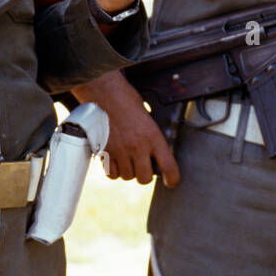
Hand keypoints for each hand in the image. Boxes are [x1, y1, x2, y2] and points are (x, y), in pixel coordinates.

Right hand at [73, 71, 178, 187]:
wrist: (103, 93)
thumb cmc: (125, 99)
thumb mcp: (146, 115)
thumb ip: (151, 136)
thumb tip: (153, 153)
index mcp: (153, 136)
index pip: (168, 166)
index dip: (172, 179)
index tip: (171, 182)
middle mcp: (138, 147)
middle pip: (144, 178)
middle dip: (144, 174)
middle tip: (141, 165)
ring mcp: (120, 151)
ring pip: (127, 176)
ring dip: (127, 171)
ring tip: (125, 157)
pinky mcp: (105, 153)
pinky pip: (111, 174)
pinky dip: (113, 170)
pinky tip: (114, 159)